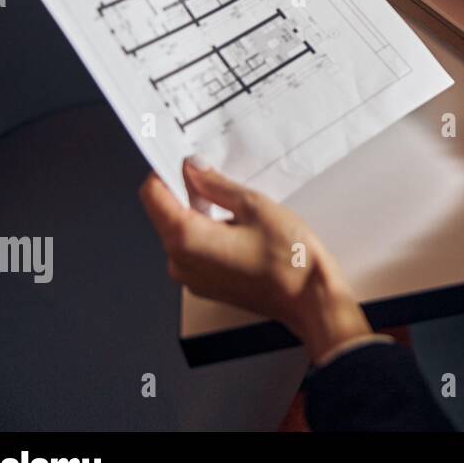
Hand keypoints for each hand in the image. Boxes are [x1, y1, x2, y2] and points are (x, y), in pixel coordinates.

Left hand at [139, 160, 370, 361]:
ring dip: (199, 215)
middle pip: (164, 215)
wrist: (310, 299)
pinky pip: (194, 252)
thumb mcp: (255, 206)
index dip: (166, 172)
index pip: (153, 195)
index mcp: (186, 240)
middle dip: (186, 194)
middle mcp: (180, 263)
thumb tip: (194, 169)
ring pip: (180, 233)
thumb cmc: (290, 259)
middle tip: (219, 181)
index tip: (185, 163)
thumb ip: (216, 185)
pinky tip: (239, 231)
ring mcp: (191, 278)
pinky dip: (208, 235)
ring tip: (237, 210)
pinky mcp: (205, 286)